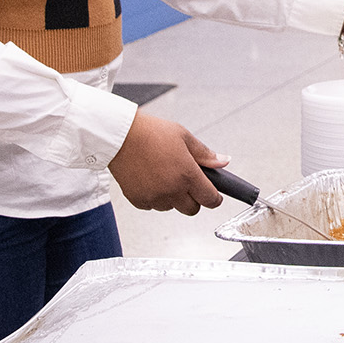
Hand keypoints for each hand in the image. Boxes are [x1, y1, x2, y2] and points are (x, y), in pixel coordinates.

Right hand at [108, 113, 224, 215]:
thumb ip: (205, 154)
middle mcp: (172, 190)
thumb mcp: (184, 137)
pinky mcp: (138, 200)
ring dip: (172, 198)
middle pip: (192, 209)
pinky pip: (153, 206)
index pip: (210, 199)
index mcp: (187, 175)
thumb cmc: (150, 133)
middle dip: (194, 199)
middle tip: (187, 183)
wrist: (120, 136)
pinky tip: (151, 179)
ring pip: (171, 208)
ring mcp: (154, 197)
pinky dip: (154, 198)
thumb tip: (223, 161)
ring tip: (164, 176)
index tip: (213, 195)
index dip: (214, 198)